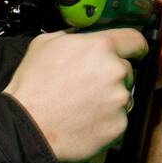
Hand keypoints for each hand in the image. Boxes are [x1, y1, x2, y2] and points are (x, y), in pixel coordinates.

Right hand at [4, 28, 146, 162]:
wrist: (27, 125)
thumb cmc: (32, 84)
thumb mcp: (44, 44)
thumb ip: (70, 36)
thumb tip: (78, 37)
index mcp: (100, 47)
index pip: (134, 40)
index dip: (133, 46)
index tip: (133, 52)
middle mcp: (115, 71)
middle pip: (125, 70)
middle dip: (111, 76)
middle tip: (87, 85)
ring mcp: (119, 100)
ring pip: (122, 95)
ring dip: (109, 98)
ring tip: (82, 106)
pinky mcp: (119, 126)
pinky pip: (118, 119)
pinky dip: (106, 120)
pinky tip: (84, 121)